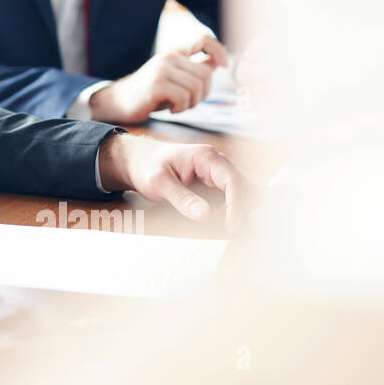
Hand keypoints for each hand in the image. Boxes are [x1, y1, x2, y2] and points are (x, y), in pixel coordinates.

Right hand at [88, 34, 229, 123]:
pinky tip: (170, 109)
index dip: (219, 50)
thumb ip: (194, 69)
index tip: (225, 65)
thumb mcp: (173, 77)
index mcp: (174, 52)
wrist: (117, 101)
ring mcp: (162, 70)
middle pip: (205, 74)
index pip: (203, 40)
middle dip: (203, 94)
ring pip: (196, 87)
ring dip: (192, 103)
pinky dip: (181, 108)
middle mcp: (169, 57)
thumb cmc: (149, 93)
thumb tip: (218, 62)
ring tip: (178, 105)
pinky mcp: (156, 85)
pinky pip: (184, 97)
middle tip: (188, 102)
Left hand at [97, 132, 255, 230]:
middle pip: (247, 188)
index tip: (231, 225)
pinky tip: (211, 219)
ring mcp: (217, 174)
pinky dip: (226, 212)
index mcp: (206, 158)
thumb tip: (204, 214)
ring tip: (215, 223)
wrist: (137, 160)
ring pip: (242, 195)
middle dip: (240, 208)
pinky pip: (230, 200)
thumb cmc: (146, 165)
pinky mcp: (214, 185)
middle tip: (224, 227)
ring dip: (235, 211)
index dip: (237, 205)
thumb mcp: (158, 182)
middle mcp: (217, 164)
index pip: (234, 181)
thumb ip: (181, 198)